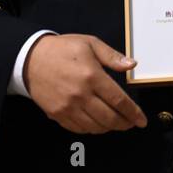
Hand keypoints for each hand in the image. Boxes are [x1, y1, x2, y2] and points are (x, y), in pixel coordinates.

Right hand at [23, 34, 147, 133]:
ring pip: (94, 126)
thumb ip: (112, 56)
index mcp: (92, 76)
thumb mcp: (90, 43)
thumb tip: (132, 65)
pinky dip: (91, 129)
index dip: (133, 113)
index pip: (118, 100)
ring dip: (109, 128)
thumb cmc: (63, 49)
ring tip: (117, 123)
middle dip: (124, 123)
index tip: (142, 120)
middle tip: (131, 123)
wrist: (29, 59)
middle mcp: (81, 95)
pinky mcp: (56, 114)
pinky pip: (78, 128)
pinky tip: (98, 124)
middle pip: (109, 118)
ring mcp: (67, 107)